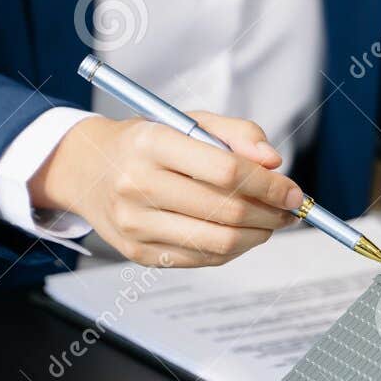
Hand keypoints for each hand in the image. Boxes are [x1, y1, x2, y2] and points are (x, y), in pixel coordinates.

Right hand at [32, 112, 300, 266]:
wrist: (86, 169)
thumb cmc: (147, 142)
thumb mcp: (189, 121)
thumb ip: (238, 133)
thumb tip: (274, 162)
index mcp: (152, 144)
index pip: (226, 171)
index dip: (269, 185)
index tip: (294, 191)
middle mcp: (138, 185)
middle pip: (226, 210)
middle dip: (270, 213)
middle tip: (289, 209)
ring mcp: (135, 224)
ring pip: (219, 242)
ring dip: (258, 235)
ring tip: (270, 222)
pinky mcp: (138, 252)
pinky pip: (202, 259)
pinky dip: (234, 249)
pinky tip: (242, 233)